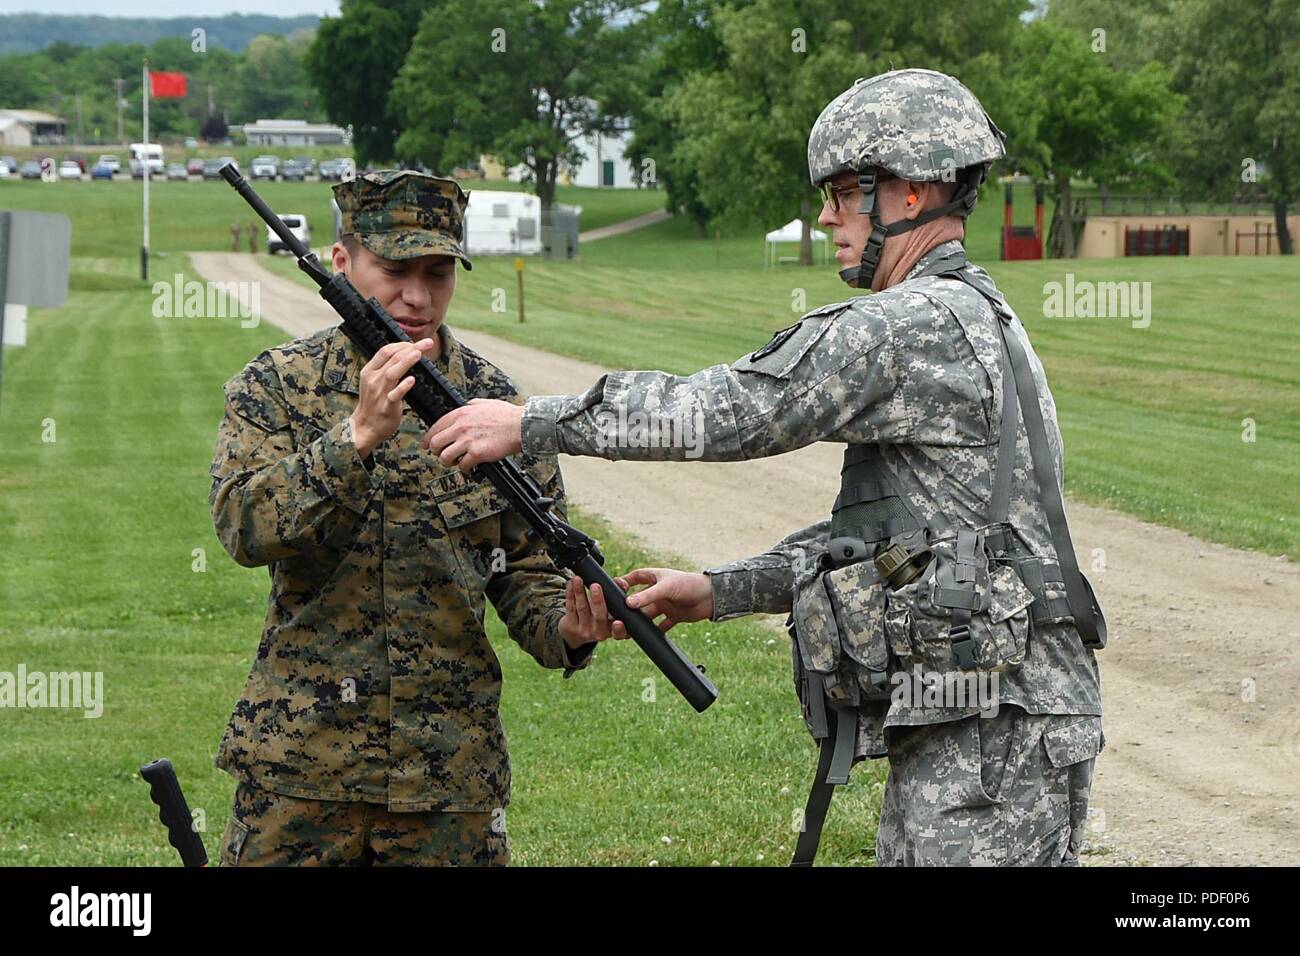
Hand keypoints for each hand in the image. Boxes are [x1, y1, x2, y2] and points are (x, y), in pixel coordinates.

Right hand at [349, 339, 435, 457]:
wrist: (366, 427)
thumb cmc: (374, 403)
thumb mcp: (374, 381)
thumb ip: (387, 368)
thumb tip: (405, 354)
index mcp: (369, 370)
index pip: (385, 351)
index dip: (402, 344)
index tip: (416, 343)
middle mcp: (373, 379)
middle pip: (391, 358)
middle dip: (410, 348)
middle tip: (427, 343)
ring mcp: (379, 393)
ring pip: (392, 373)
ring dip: (406, 362)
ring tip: (418, 354)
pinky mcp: (386, 406)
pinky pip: (394, 395)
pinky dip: (403, 387)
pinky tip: (412, 380)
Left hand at [421, 399, 523, 472]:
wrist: (521, 425)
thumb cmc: (507, 415)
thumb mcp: (484, 403)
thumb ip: (470, 406)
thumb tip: (464, 408)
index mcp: (461, 414)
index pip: (435, 427)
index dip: (427, 438)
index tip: (426, 444)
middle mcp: (461, 427)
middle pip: (435, 443)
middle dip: (436, 451)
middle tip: (442, 455)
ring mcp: (468, 441)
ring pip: (444, 457)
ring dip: (448, 462)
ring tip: (455, 463)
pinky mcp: (477, 453)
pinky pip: (463, 465)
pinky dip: (465, 469)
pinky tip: (469, 467)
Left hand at [559, 576, 629, 649]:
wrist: (578, 633)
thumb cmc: (601, 614)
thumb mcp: (613, 607)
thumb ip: (620, 591)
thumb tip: (622, 581)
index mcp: (614, 629)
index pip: (620, 632)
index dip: (619, 629)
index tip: (618, 622)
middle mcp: (600, 633)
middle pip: (600, 617)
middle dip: (597, 600)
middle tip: (595, 586)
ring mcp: (584, 631)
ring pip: (582, 608)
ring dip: (580, 592)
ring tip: (578, 579)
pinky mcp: (571, 627)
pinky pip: (570, 608)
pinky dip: (570, 594)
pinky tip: (570, 584)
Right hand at [615, 568, 713, 631]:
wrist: (712, 597)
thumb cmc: (690, 584)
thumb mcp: (666, 588)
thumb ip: (647, 596)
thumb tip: (628, 603)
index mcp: (655, 578)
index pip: (634, 578)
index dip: (623, 583)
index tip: (611, 590)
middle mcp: (658, 592)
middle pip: (638, 601)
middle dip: (628, 609)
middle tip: (616, 617)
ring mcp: (665, 604)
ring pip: (647, 616)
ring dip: (639, 623)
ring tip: (627, 631)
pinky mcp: (674, 616)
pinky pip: (661, 626)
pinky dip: (655, 633)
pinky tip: (647, 639)